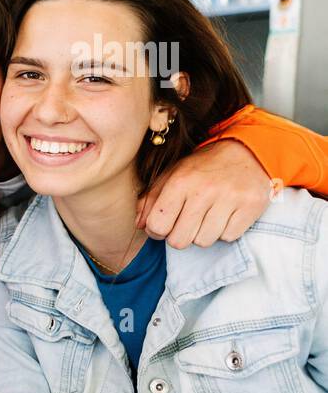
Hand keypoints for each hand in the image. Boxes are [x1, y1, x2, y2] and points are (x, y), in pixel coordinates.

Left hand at [136, 140, 271, 247]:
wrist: (247, 150)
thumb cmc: (203, 167)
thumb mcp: (172, 175)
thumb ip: (150, 199)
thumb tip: (140, 225)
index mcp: (180, 182)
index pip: (157, 226)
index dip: (156, 231)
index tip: (163, 225)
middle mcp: (204, 191)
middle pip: (179, 241)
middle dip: (179, 235)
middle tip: (186, 222)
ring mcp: (230, 199)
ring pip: (204, 241)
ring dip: (203, 233)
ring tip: (207, 215)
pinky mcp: (252, 206)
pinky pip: (229, 237)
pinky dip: (225, 231)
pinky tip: (225, 215)